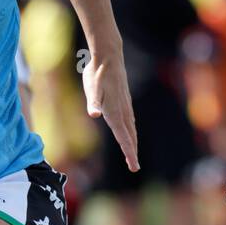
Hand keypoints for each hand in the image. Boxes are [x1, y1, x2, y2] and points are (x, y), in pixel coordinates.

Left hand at [83, 50, 138, 171]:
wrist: (109, 57)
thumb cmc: (96, 73)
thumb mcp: (91, 88)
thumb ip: (93, 102)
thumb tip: (94, 114)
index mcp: (114, 111)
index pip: (123, 137)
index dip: (128, 152)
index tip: (134, 165)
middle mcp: (122, 110)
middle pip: (130, 135)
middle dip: (132, 152)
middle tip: (134, 167)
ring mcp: (125, 105)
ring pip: (131, 128)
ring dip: (133, 142)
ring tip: (133, 154)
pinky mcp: (125, 100)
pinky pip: (130, 120)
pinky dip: (131, 130)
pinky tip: (131, 131)